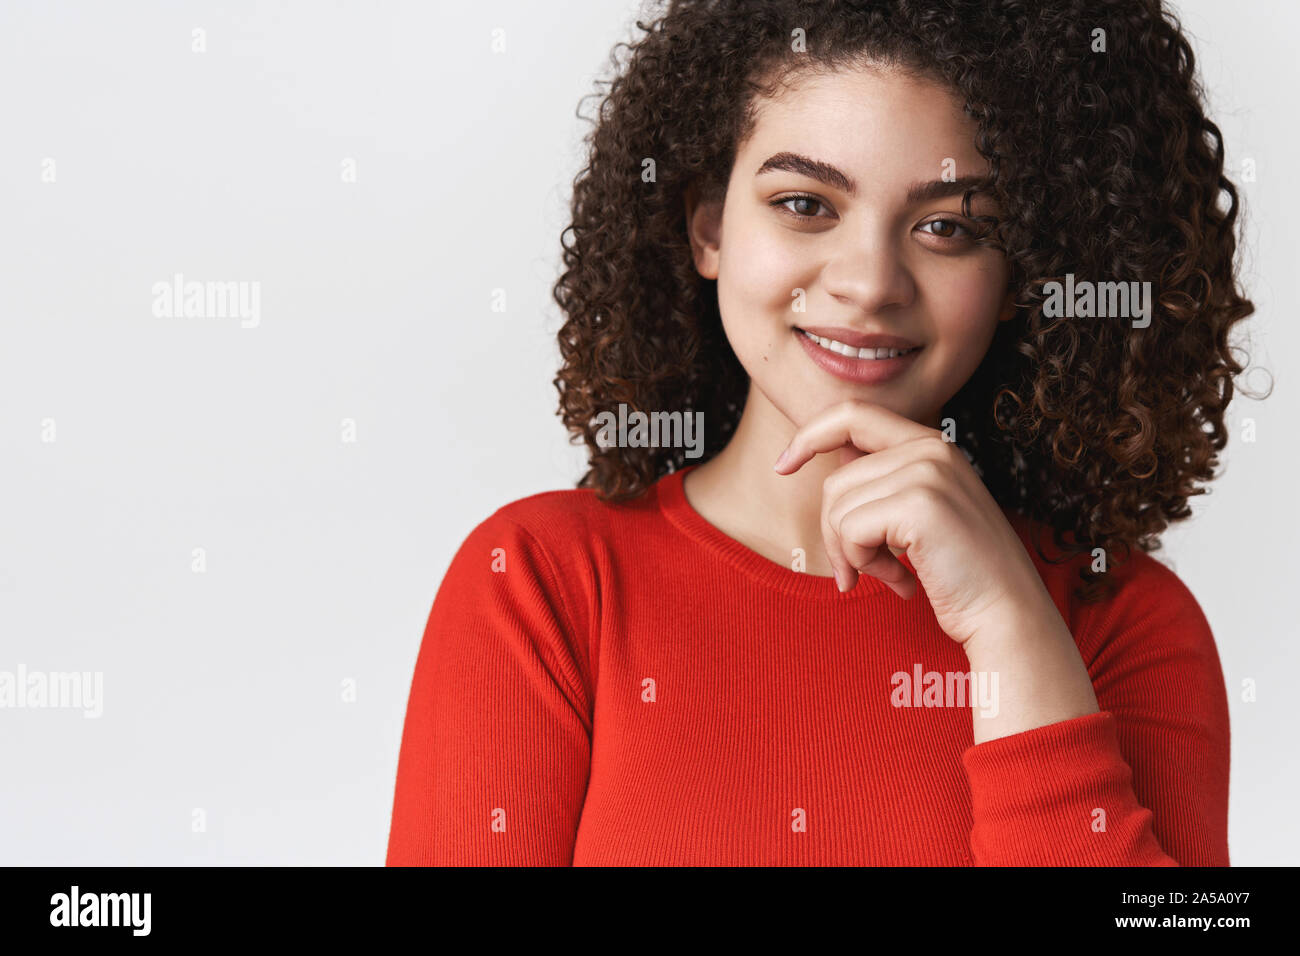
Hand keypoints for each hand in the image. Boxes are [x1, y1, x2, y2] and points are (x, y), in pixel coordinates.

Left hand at [773, 399, 1056, 648]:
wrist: (1007, 613)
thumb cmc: (961, 573)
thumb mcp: (920, 513)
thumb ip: (883, 481)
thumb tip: (831, 456)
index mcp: (931, 445)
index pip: (853, 414)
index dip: (809, 435)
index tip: (783, 465)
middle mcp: (931, 448)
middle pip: (836, 481)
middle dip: (835, 535)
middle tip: (859, 572)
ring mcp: (927, 472)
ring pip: (838, 508)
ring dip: (853, 555)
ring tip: (891, 575)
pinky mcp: (920, 504)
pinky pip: (850, 530)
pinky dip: (863, 564)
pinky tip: (901, 582)